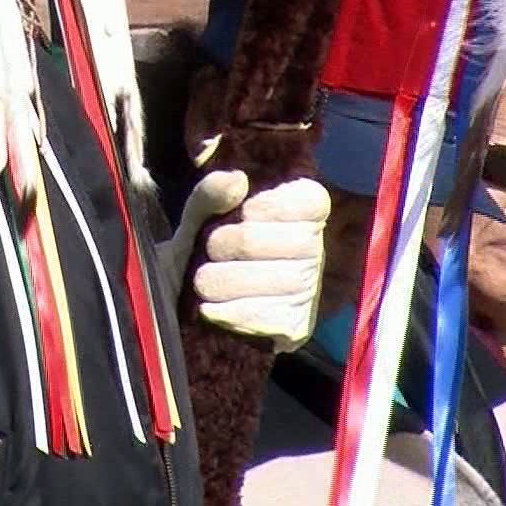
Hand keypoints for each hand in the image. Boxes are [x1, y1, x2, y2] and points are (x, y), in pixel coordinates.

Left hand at [185, 170, 330, 351]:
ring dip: (215, 280)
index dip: (264, 206)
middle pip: (257, 238)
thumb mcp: (200, 218)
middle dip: (221, 244)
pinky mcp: (295, 325)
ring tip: (206, 282)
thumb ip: (211, 194)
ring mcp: (307, 289)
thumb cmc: (204, 254)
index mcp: (304, 214)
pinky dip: (222, 311)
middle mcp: (315, 250)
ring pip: (254, 276)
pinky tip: (213, 308)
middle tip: (211, 252)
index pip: (306, 200)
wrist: (191, 311)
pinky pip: (252, 312)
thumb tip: (236, 180)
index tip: (244, 214)